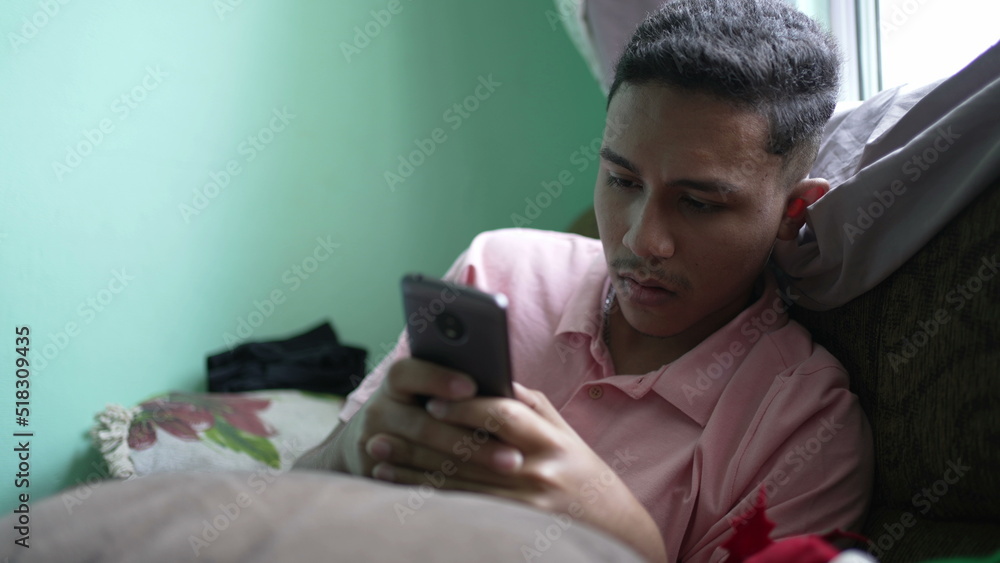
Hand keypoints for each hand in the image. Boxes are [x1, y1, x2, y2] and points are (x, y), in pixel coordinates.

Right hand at [293, 358, 523, 478]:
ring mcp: (371, 443)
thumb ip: (466, 386)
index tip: (471, 387)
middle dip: (470, 439)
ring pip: (422, 456)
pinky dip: (450, 486)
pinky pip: (417, 483)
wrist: (370, 441)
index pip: (410, 373)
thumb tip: (509, 391)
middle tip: (513, 454)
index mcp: (398, 381)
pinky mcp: (374, 474)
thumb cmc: (421, 407)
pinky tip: (483, 490)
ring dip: (467, 465)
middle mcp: (378, 409)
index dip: (438, 379)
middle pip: (424, 424)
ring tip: (508, 468)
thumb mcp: (433, 388)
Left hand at [366, 382, 667, 561]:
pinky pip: (463, 510)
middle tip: (380, 431)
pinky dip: (428, 497)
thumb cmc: (581, 471)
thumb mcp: (562, 432)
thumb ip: (525, 405)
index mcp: (550, 440)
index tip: (430, 402)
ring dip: (412, 472)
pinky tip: (401, 489)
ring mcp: (525, 506)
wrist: (614, 529)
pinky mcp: (515, 529)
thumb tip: (482, 376)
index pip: (503, 416)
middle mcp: (538, 473)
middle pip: (468, 454)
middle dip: (419, 442)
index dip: (465, 408)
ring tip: (378, 459)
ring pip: (458, 485)